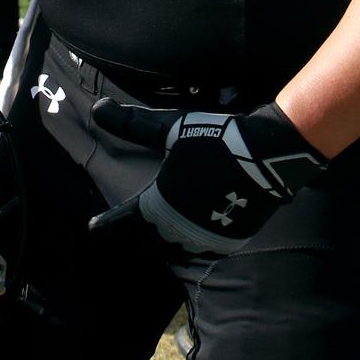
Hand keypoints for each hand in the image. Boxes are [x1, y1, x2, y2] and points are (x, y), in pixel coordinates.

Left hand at [88, 98, 326, 256]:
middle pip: (147, 240)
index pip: (123, 223)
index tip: (93, 229)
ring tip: (156, 233)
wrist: (266, 156)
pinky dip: (190, 244)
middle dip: (135, 234)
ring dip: (163, 241)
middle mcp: (178, 230)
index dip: (106, 226)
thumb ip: (131, 125)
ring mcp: (204, 240)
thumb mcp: (168, 128)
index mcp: (159, 206)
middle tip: (126, 229)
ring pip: (174, 248)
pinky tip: (190, 234)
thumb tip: (97, 109)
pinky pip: (200, 249)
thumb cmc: (213, 139)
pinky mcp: (227, 242)